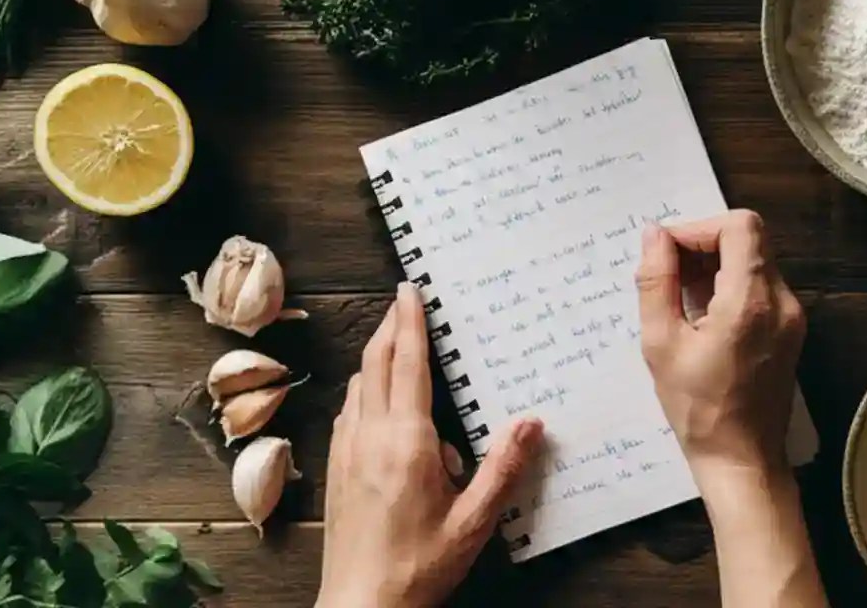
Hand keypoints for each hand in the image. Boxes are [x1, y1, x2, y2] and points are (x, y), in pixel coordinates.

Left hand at [317, 283, 544, 607]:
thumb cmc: (418, 566)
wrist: (361, 606)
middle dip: (390, 326)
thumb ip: (503, 468)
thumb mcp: (475, 521)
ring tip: (395, 342)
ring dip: (376, 356)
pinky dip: (364, 389)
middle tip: (403, 299)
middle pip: (376, 363)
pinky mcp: (335, 468)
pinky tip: (376, 402)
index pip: (408, 364)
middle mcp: (369, 436)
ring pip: (358, 385)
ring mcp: (346, 450)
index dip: (410, 323)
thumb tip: (531, 422)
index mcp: (406, 441)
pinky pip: (349, 412)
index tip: (411, 290)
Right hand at [635, 210, 805, 476]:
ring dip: (716, 265)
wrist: (742, 458)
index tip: (667, 253)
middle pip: (750, 239)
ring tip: (680, 297)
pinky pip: (762, 286)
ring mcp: (792, 316)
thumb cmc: (697, 408)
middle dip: (704, 244)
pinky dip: (731, 285)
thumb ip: (655, 282)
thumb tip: (653, 235)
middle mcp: (782, 301)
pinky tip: (702, 315)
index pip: (739, 225)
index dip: (699, 228)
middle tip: (668, 273)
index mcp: (750, 301)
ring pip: (756, 260)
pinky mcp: (791, 329)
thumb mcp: (661, 343)